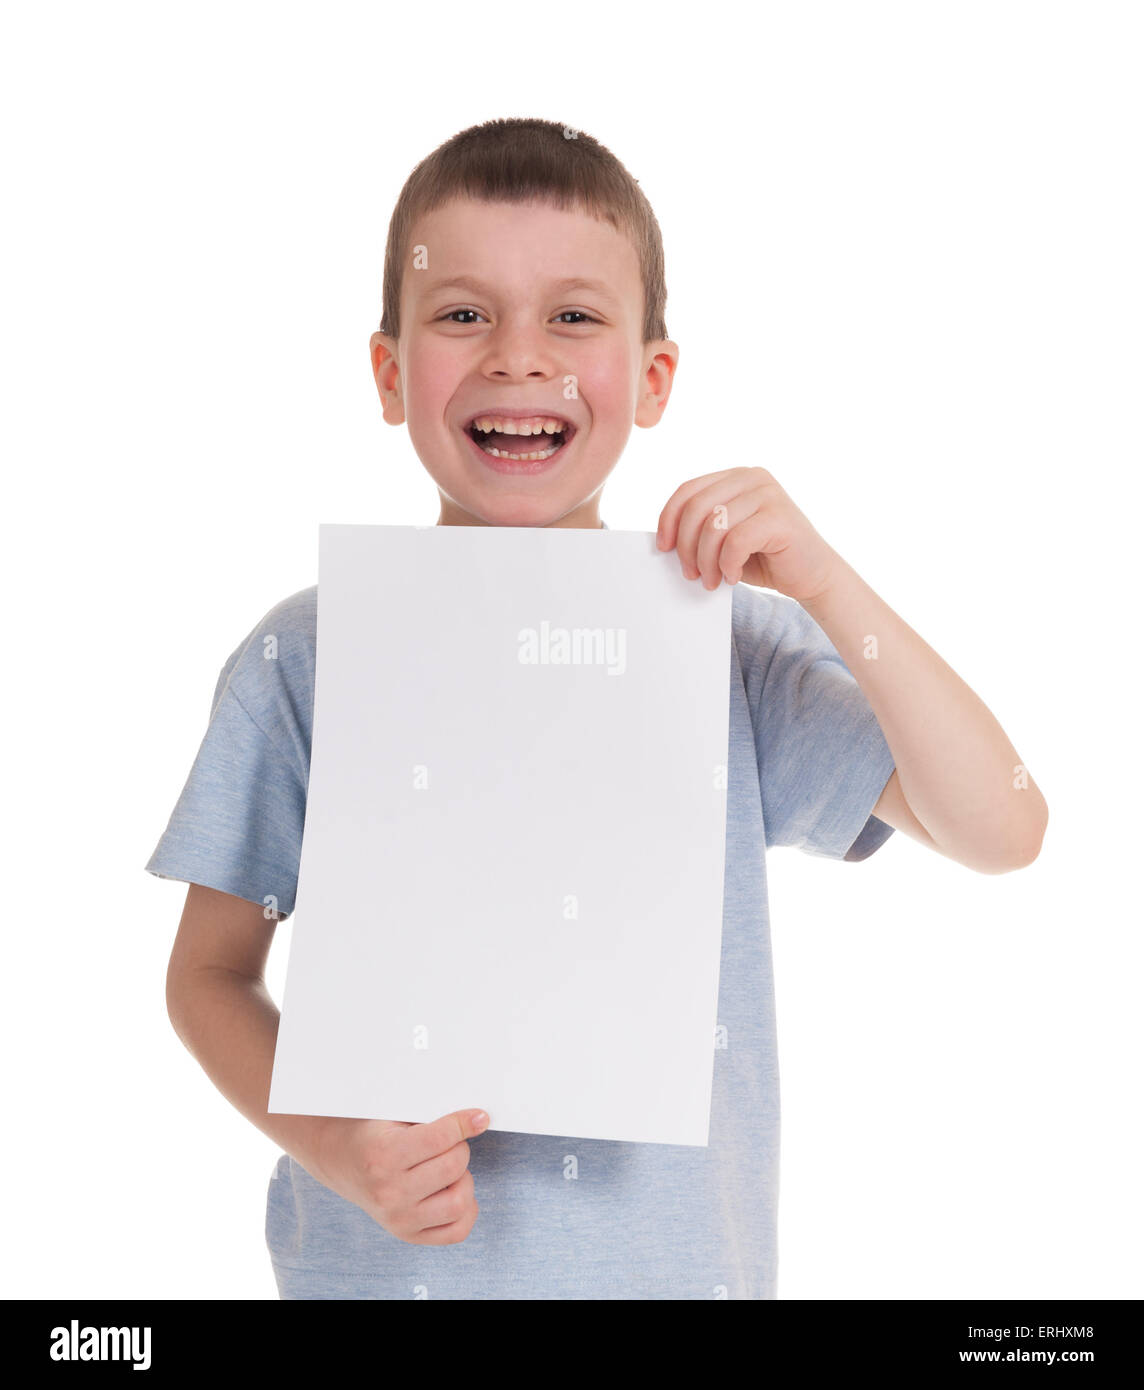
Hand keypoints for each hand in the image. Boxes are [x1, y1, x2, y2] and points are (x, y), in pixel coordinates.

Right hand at [313, 1108, 489, 1245]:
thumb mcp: (392, 1114)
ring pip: (459, 1201)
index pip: (441, 1138)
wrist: (339, 1159)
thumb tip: (476, 1119)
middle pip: (454, 1166)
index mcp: (383, 1156)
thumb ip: (430, 1116)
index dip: (466, 1123)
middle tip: (450, 1141)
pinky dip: (466, 1210)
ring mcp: (398, 1218)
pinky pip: (456, 1231)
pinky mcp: (407, 1234)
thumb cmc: (370, 1132)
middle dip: (460, 1147)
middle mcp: (389, 1192)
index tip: (478, 1117)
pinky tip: (454, 1190)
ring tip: (449, 1167)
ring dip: (464, 1179)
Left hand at [656, 466, 846, 604]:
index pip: (688, 490)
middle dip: (686, 546)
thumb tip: (665, 540)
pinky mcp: (781, 517)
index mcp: (735, 477)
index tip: (664, 548)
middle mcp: (752, 477)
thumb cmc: (765, 558)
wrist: (812, 575)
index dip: (668, 519)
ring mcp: (769, 494)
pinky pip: (736, 541)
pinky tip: (732, 576)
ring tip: (712, 581)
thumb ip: (701, 529)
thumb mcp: (725, 539)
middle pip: (696, 507)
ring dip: (706, 561)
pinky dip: (728, 564)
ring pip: (714, 526)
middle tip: (691, 574)